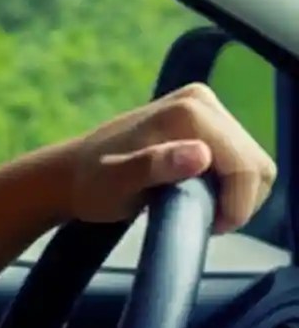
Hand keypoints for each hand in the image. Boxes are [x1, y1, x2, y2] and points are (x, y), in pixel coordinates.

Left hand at [65, 82, 275, 233]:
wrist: (72, 173)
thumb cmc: (91, 184)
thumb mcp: (116, 184)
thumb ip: (154, 168)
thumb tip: (200, 156)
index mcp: (189, 112)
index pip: (245, 165)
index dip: (236, 205)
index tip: (210, 227)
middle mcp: (201, 100)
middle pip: (255, 163)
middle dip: (237, 200)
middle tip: (202, 221)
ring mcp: (204, 106)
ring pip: (251, 163)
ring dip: (233, 194)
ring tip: (196, 209)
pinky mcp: (205, 120)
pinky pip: (238, 159)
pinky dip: (228, 184)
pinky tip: (197, 194)